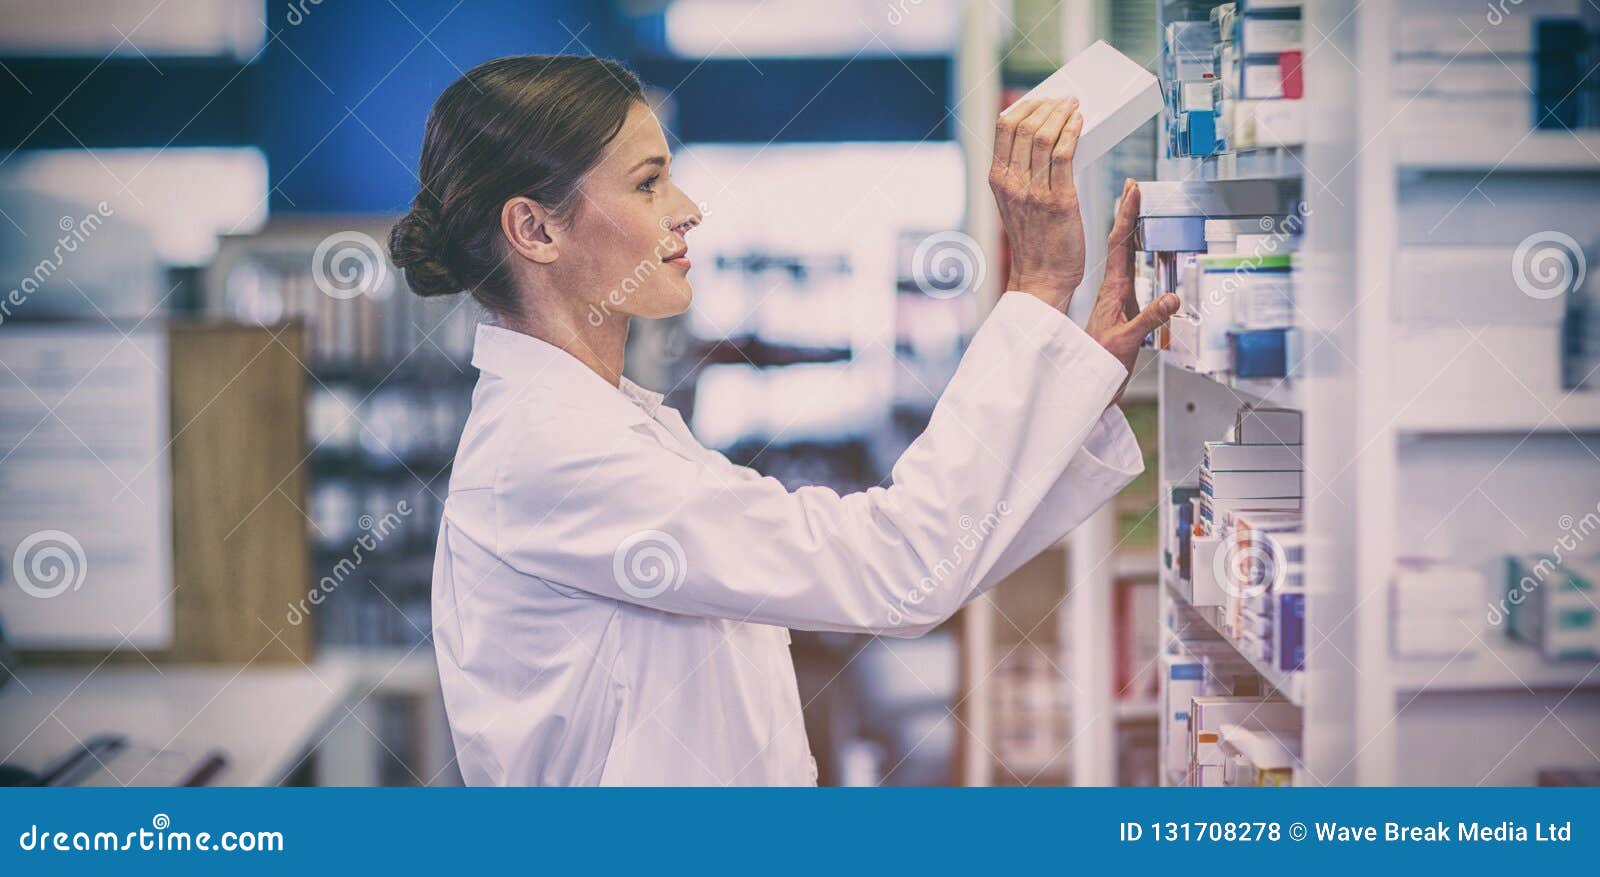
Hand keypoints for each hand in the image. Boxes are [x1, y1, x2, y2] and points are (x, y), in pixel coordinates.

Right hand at [989, 98, 1086, 310]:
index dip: (1025, 105)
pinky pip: (1064, 155)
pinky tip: (1080, 123)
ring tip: (1074, 106)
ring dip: (1062, 114)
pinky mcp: (1058, 200)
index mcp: (998, 180)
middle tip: (1064, 100)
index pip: (1004, 127)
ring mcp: (1033, 191)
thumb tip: (1042, 141)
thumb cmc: (1035, 241)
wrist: (1042, 277)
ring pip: (1044, 137)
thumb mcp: (1015, 202)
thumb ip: (1022, 174)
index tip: (1042, 100)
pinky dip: (1073, 132)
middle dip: (1047, 105)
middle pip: (1024, 126)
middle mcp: (1012, 183)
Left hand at [1085, 178, 1179, 403]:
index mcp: (1112, 290)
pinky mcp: (1120, 305)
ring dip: (1131, 229)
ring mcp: (1115, 296)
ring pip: (1123, 254)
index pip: (1120, 244)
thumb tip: (1172, 298)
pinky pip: (1129, 270)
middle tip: (1134, 187)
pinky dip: (1135, 252)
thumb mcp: (1127, 341)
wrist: (1084, 381)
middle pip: (1121, 242)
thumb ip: (1149, 320)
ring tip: (1137, 207)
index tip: (1133, 191)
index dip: (1127, 215)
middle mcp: (1112, 288)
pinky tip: (1140, 247)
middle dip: (1128, 213)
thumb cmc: (1100, 363)